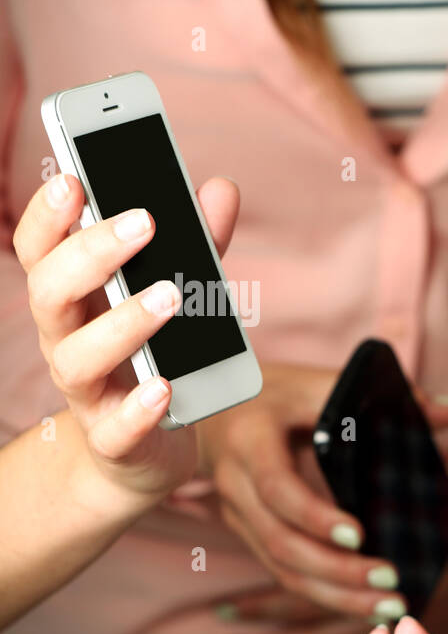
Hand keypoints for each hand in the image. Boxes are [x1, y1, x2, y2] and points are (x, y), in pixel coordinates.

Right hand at [11, 173, 239, 501]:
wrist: (144, 453)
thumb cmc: (156, 359)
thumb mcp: (179, 297)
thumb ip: (199, 246)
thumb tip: (221, 188)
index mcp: (75, 300)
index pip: (40, 250)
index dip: (48, 215)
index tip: (75, 180)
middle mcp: (67, 341)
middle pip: (51, 292)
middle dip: (91, 253)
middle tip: (143, 222)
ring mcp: (88, 393)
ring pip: (78, 357)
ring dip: (123, 323)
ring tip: (170, 296)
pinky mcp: (116, 440)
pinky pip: (116, 428)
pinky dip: (139, 408)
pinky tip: (165, 386)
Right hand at [198, 363, 447, 619]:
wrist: (214, 406)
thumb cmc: (280, 393)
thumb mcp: (325, 382)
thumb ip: (392, 394)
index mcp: (252, 441)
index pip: (277, 487)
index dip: (314, 515)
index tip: (359, 534)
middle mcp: (236, 485)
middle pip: (280, 542)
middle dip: (335, 570)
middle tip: (390, 580)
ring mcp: (239, 516)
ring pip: (281, 568)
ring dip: (334, 595)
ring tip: (389, 607)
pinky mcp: (252, 535)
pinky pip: (285, 573)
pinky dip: (325, 595)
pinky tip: (367, 607)